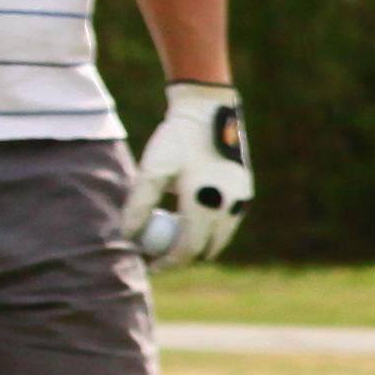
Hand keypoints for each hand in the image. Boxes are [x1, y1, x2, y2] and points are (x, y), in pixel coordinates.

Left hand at [122, 82, 250, 264]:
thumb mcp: (151, 170)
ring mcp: (241, 201)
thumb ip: (139, 205)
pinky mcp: (245, 192)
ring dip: (198, 241)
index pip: (187, 250)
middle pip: (207, 249)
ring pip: (220, 237)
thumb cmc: (176, 139)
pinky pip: (227, 222)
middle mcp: (229, 208)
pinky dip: (210, 227)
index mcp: (205, 205)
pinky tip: (190, 213)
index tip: (150, 264)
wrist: (209, 110)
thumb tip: (128, 236)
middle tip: (159, 252)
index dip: (168, 262)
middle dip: (184, 255)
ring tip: (173, 231)